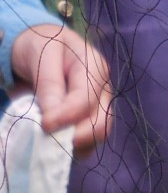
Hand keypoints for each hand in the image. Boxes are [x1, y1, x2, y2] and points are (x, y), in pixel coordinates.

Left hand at [10, 23, 110, 152]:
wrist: (39, 47)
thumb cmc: (40, 45)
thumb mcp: (39, 54)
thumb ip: (48, 84)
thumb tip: (52, 117)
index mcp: (94, 67)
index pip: (86, 100)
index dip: (67, 117)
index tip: (45, 125)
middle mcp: (103, 91)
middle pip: (100, 124)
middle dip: (76, 136)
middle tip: (49, 139)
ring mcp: (101, 108)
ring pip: (97, 137)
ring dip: (75, 144)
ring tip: (51, 139)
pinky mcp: (93, 122)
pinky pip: (90, 143)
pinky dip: (74, 147)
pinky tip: (58, 139)